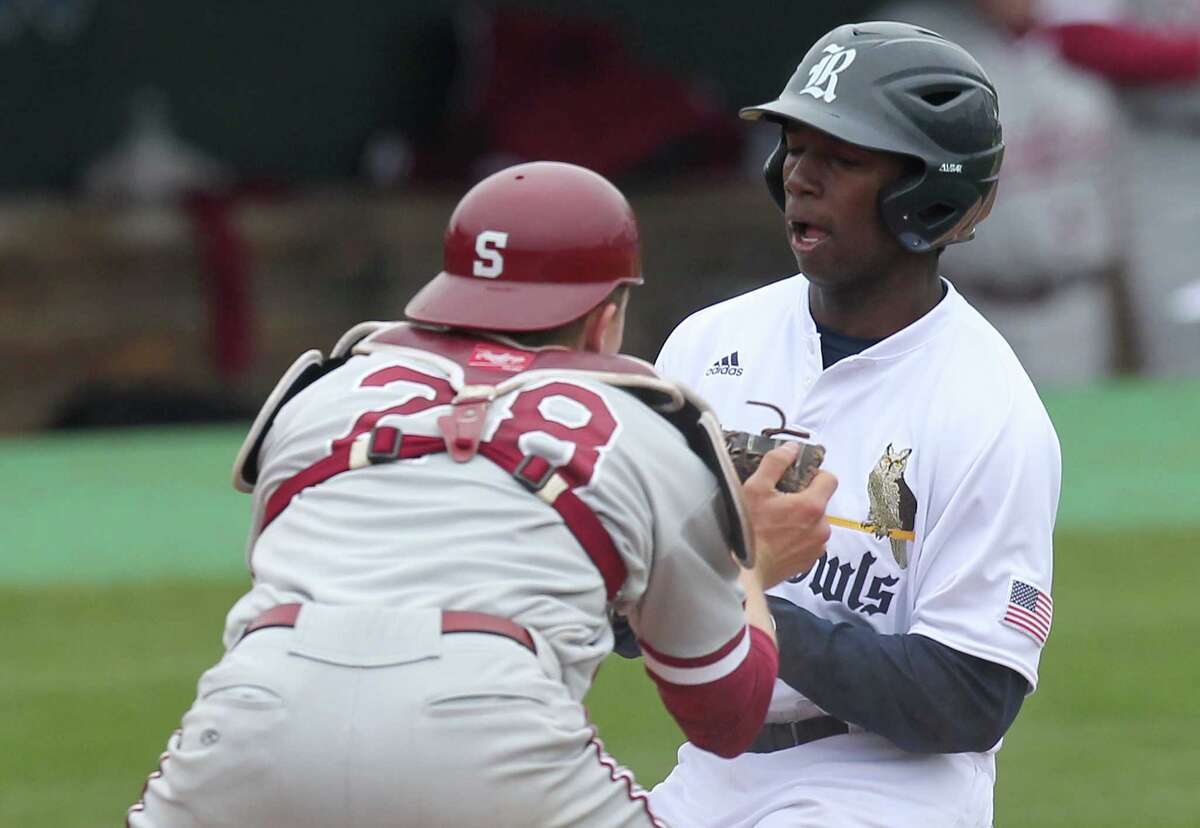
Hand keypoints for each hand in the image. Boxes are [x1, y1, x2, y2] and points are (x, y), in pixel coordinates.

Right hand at [742, 442, 836, 589]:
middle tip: (777, 502)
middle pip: (820, 502)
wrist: (743, 572)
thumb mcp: (755, 487)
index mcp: (812, 506)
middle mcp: (821, 527)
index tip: (798, 478)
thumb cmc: (747, 530)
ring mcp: (817, 547)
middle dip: (803, 499)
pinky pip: (809, 542)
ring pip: (815, 523)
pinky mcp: (809, 562)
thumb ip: (776, 463)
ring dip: (801, 520)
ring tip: (775, 524)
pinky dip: (797, 538)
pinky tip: (777, 540)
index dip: (815, 474)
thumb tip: (791, 449)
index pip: (829, 478)